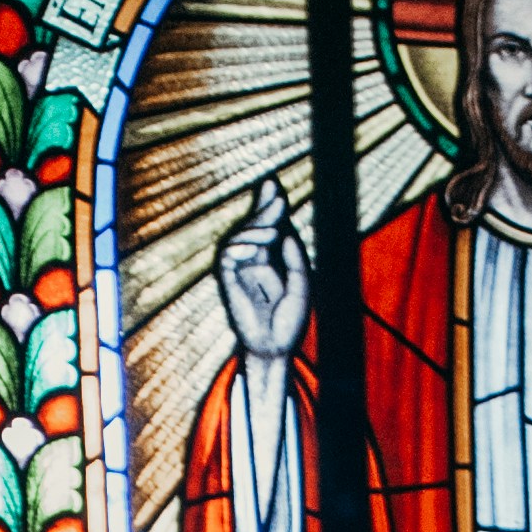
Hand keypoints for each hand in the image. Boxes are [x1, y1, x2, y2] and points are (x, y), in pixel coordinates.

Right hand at [218, 179, 311, 360]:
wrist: (276, 347)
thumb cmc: (290, 320)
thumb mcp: (302, 285)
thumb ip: (295, 259)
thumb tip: (284, 232)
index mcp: (272, 261)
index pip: (269, 227)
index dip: (268, 205)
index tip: (272, 184)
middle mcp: (255, 262)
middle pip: (255, 226)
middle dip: (264, 208)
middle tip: (275, 194)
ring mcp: (241, 271)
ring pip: (241, 238)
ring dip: (255, 229)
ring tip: (272, 231)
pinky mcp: (230, 282)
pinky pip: (229, 257)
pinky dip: (240, 247)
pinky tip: (253, 246)